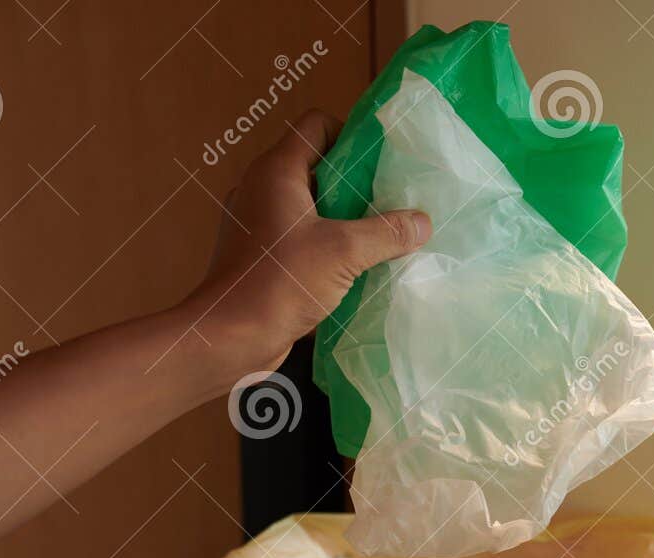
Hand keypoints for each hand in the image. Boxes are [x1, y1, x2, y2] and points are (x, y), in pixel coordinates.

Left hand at [179, 110, 430, 386]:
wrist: (231, 335)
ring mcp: (257, 222)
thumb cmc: (281, 281)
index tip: (384, 165)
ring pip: (310, 204)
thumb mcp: (344, 252)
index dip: (352, 136)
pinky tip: (355, 266)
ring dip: (344, 217)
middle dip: (357, 183)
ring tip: (380, 237)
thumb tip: (422, 222)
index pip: (316, 125)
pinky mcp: (260, 253)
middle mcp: (262, 187)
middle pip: (317, 166)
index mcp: (277, 171)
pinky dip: (327, 243)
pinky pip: (300, 235)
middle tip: (392, 204)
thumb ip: (386, 233)